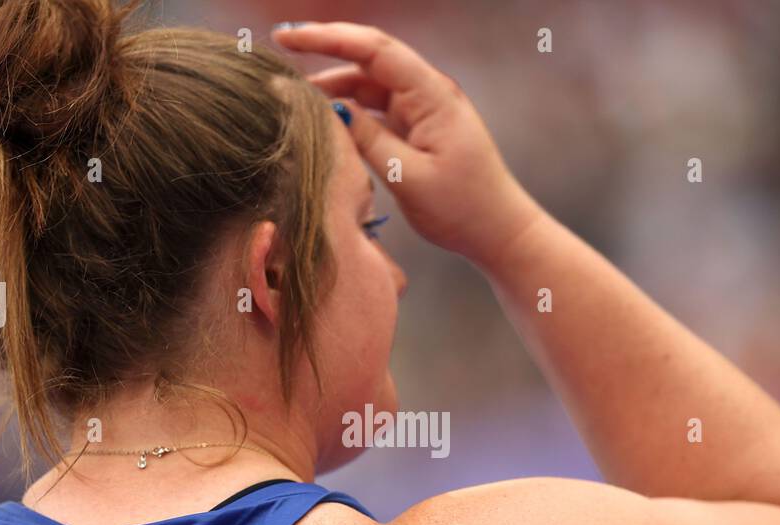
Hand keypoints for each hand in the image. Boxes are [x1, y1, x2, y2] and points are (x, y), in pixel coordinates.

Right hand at [272, 21, 542, 267]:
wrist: (498, 232)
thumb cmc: (463, 208)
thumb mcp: (409, 177)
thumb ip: (368, 141)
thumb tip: (330, 109)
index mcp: (432, 96)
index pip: (374, 49)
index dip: (329, 37)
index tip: (289, 37)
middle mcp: (427, 93)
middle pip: (369, 57)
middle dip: (325, 48)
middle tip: (281, 47)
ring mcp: (422, 109)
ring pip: (369, 84)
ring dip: (333, 85)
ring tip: (292, 95)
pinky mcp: (417, 128)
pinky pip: (376, 108)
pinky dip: (348, 109)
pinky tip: (322, 118)